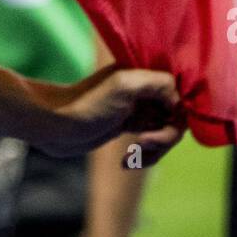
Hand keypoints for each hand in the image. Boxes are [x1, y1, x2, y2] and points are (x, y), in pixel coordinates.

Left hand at [30, 65, 183, 163]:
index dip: (178, 114)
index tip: (161, 126)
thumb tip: (179, 99)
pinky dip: (144, 155)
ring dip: (155, 149)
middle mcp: (145, 90)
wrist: (55, 126)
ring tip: (134, 155)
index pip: (180, 94)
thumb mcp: (124, 86)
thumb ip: (157, 83)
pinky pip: (151, 142)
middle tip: (144, 144)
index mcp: (146, 75)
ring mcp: (138, 109)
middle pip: (176, 116)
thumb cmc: (87, 104)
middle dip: (165, 135)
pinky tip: (126, 162)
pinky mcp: (129, 126)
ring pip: (165, 132)